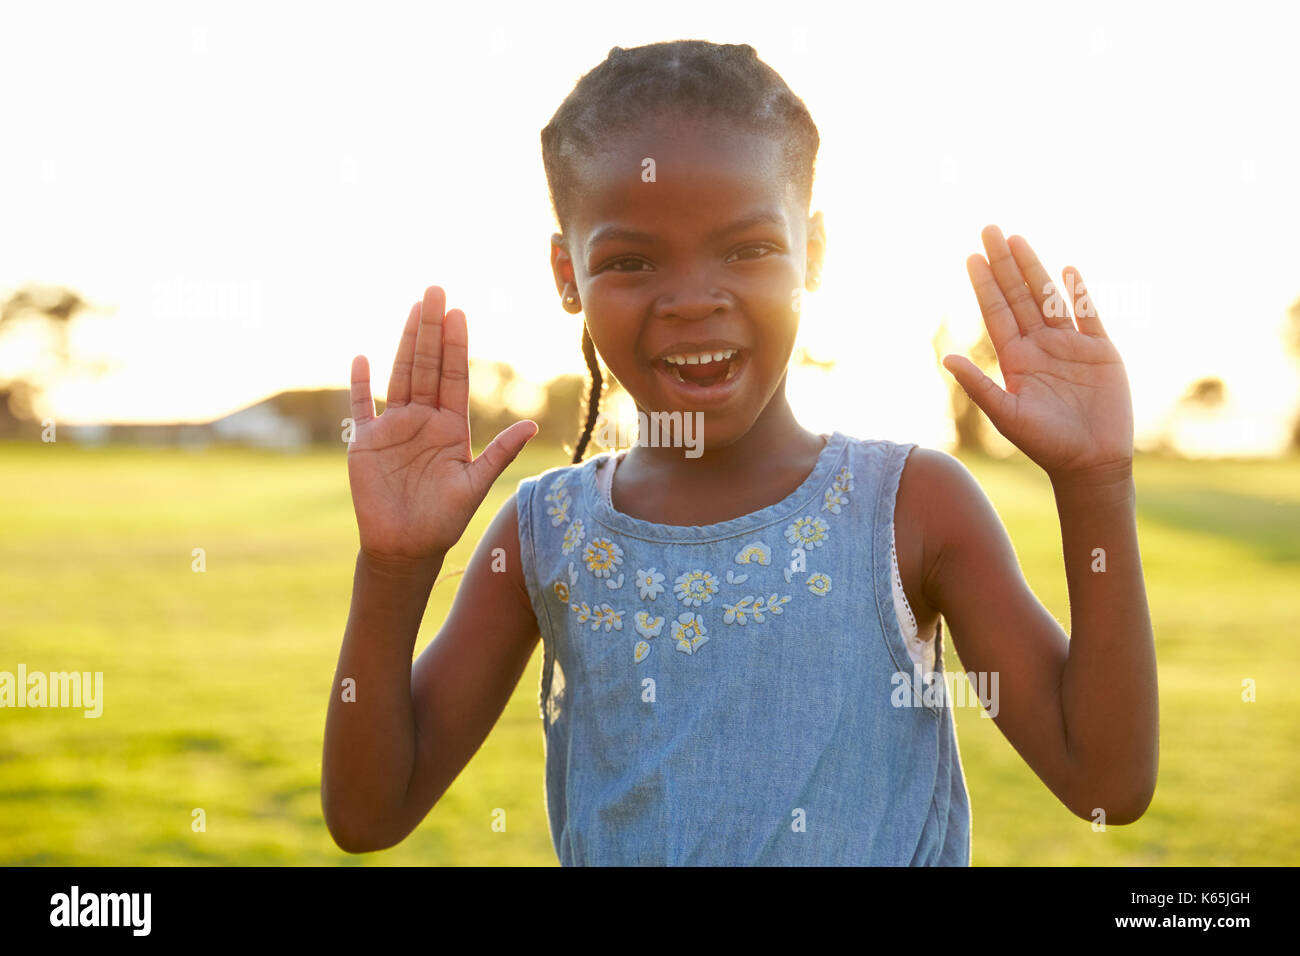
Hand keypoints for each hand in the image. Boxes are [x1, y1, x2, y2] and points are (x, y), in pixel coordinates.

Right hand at [347, 286, 537, 566]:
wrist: (407, 547)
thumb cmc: (444, 519)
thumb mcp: (475, 483)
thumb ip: (499, 452)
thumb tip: (531, 425)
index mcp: (450, 426)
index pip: (454, 376)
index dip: (457, 345)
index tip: (460, 313)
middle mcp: (422, 420)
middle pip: (427, 366)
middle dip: (432, 329)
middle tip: (436, 291)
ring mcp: (393, 428)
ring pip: (400, 375)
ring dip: (406, 343)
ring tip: (413, 309)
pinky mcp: (366, 443)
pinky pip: (361, 407)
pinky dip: (359, 385)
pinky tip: (361, 358)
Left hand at [942, 225, 1133, 481]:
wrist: (1090, 463)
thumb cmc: (1045, 444)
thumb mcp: (1006, 414)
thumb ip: (979, 386)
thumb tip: (947, 359)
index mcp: (1016, 360)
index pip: (996, 313)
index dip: (985, 284)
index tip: (972, 256)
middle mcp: (1040, 347)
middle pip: (1019, 296)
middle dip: (1005, 263)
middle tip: (989, 229)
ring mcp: (1070, 347)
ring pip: (1049, 299)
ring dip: (1034, 269)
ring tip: (1018, 240)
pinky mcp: (1100, 352)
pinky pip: (1089, 316)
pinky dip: (1079, 294)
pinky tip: (1067, 271)